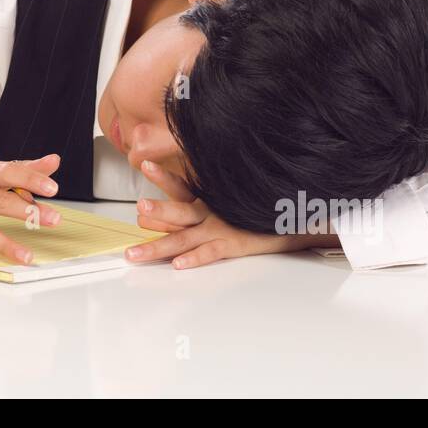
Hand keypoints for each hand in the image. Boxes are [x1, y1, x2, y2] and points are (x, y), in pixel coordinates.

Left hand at [127, 160, 332, 269]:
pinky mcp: (233, 244)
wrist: (291, 221)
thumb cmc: (252, 211)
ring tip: (136, 252)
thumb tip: (167, 198)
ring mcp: (220, 229)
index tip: (144, 163)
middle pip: (179, 210)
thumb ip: (199, 196)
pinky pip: (211, 253)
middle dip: (158, 209)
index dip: (163, 175)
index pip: (181, 185)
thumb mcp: (224, 199)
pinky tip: (179, 264)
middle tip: (139, 206)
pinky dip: (195, 258)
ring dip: (159, 245)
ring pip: (184, 238)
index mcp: (206, 199)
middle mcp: (210, 212)